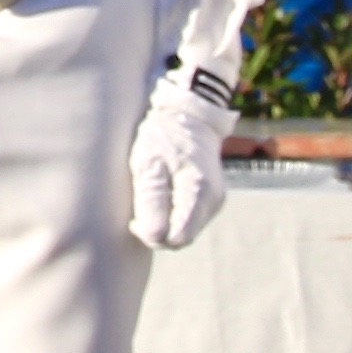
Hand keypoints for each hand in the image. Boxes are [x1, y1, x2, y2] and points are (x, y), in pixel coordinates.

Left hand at [127, 77, 231, 250]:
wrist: (186, 113)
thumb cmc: (161, 135)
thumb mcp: (147, 164)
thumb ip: (151, 201)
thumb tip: (156, 237)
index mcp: (200, 192)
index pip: (178, 239)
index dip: (153, 234)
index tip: (136, 215)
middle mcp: (213, 200)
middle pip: (182, 237)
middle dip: (158, 226)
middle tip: (141, 198)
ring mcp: (215, 199)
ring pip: (184, 228)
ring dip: (165, 218)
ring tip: (153, 188)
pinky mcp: (211, 197)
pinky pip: (189, 217)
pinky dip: (173, 210)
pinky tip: (164, 189)